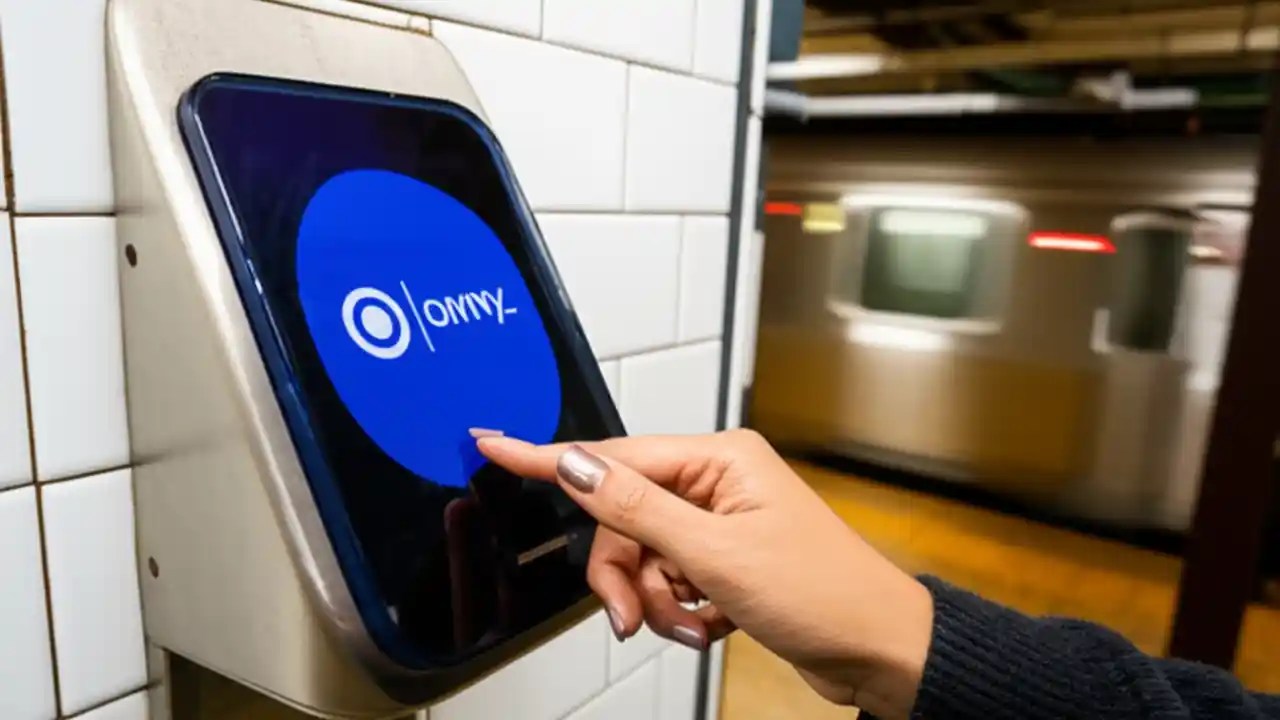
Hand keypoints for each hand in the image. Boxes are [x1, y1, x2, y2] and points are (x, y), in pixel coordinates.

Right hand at [477, 430, 933, 719]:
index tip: (495, 443)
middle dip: (626, 572)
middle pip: (625, 518)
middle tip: (635, 612)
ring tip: (691, 623)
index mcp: (720, 460)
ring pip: (644, 557)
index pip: (615, 455)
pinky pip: (670, 582)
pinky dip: (680, 611)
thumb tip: (577, 467)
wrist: (878, 651)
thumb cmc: (824, 593)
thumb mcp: (717, 554)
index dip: (550, 458)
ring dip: (657, 600)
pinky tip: (711, 624)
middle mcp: (719, 484)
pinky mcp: (726, 562)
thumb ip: (637, 509)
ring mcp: (723, 525)